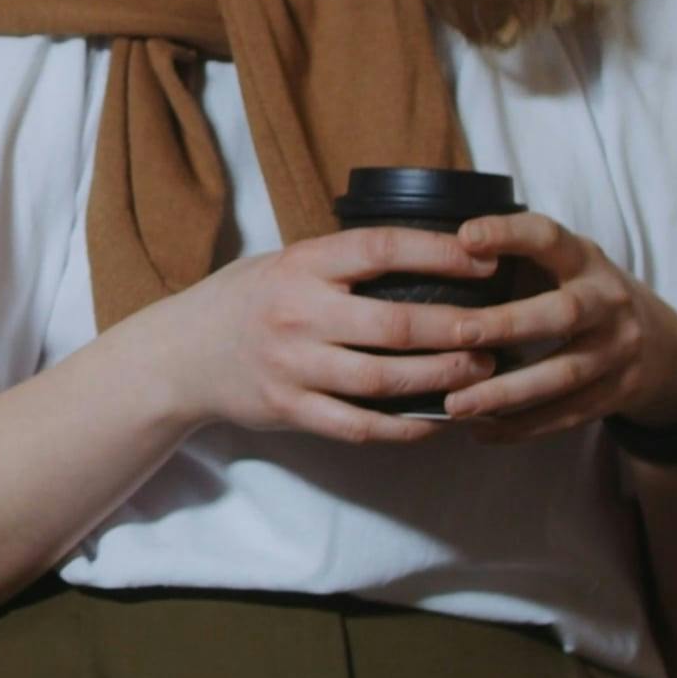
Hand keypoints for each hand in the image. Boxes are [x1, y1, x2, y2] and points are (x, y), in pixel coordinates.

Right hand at [162, 226, 502, 444]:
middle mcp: (298, 314)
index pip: (380, 249)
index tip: (485, 259)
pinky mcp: (290, 409)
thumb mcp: (286, 263)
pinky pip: (358, 425)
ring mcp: (293, 366)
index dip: (439, 253)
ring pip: (383, 379)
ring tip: (479, 373)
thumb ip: (344, 264)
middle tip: (497, 330)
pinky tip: (436, 420)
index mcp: (302, 265)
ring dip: (440, 379)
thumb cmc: (247, 300)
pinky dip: (403, 427)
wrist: (179, 354)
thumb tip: (430, 255)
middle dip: (456, 329)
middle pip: (394, 323)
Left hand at [440, 210, 676, 442]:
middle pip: (562, 313)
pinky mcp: (617, 392)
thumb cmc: (582, 294)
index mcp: (585, 260)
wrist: (658, 344)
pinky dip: (522, 426)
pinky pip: (567, 414)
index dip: (510, 234)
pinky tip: (481, 430)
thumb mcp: (563, 265)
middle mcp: (608, 302)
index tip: (466, 237)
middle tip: (458, 334)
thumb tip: (434, 259)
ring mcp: (618, 351)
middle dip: (508, 324)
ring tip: (456, 405)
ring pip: (563, 375)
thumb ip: (516, 260)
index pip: (550, 238)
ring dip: (506, 392)